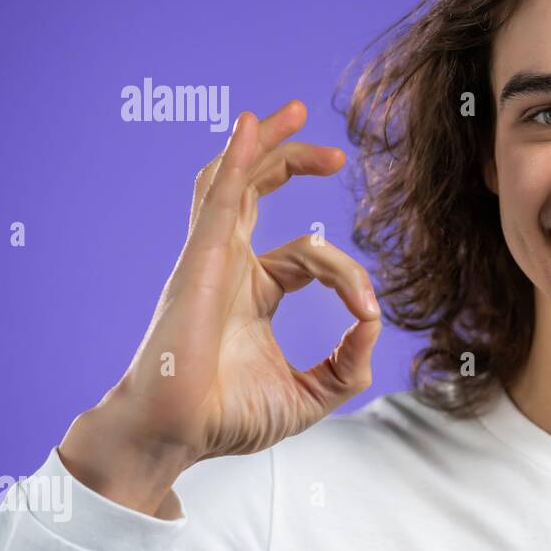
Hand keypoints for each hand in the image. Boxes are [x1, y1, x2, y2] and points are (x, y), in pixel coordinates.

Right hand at [59, 100, 381, 511]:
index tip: (367, 311)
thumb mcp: (312, 393)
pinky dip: (236, 158)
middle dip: (294, 161)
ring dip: (264, 144)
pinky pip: (218, 197)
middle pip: (258, 192)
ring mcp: (211, 259)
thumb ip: (350, 362)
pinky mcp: (201, 261)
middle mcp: (229, 267)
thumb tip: (375, 324)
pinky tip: (251, 125)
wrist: (175, 438)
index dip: (348, 275)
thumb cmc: (226, 419)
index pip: (310, 256)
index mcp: (252, 292)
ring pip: (235, 180)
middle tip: (337, 154)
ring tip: (291, 112)